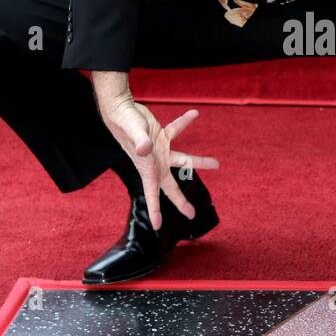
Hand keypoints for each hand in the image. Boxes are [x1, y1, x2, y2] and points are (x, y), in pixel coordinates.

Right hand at [97, 93, 219, 231]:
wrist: (119, 109)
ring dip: (199, 161)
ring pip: (182, 160)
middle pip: (170, 186)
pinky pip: (177, 131)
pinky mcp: (161, 136)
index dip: (155, 210)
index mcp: (147, 167)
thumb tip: (145, 149)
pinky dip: (185, 123)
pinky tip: (194, 115)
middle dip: (181, 201)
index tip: (157, 226)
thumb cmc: (123, 122)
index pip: (151, 193)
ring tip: (216, 164)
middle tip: (192, 214)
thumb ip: (140, 141)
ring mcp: (159, 150)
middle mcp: (155, 162)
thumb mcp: (133, 132)